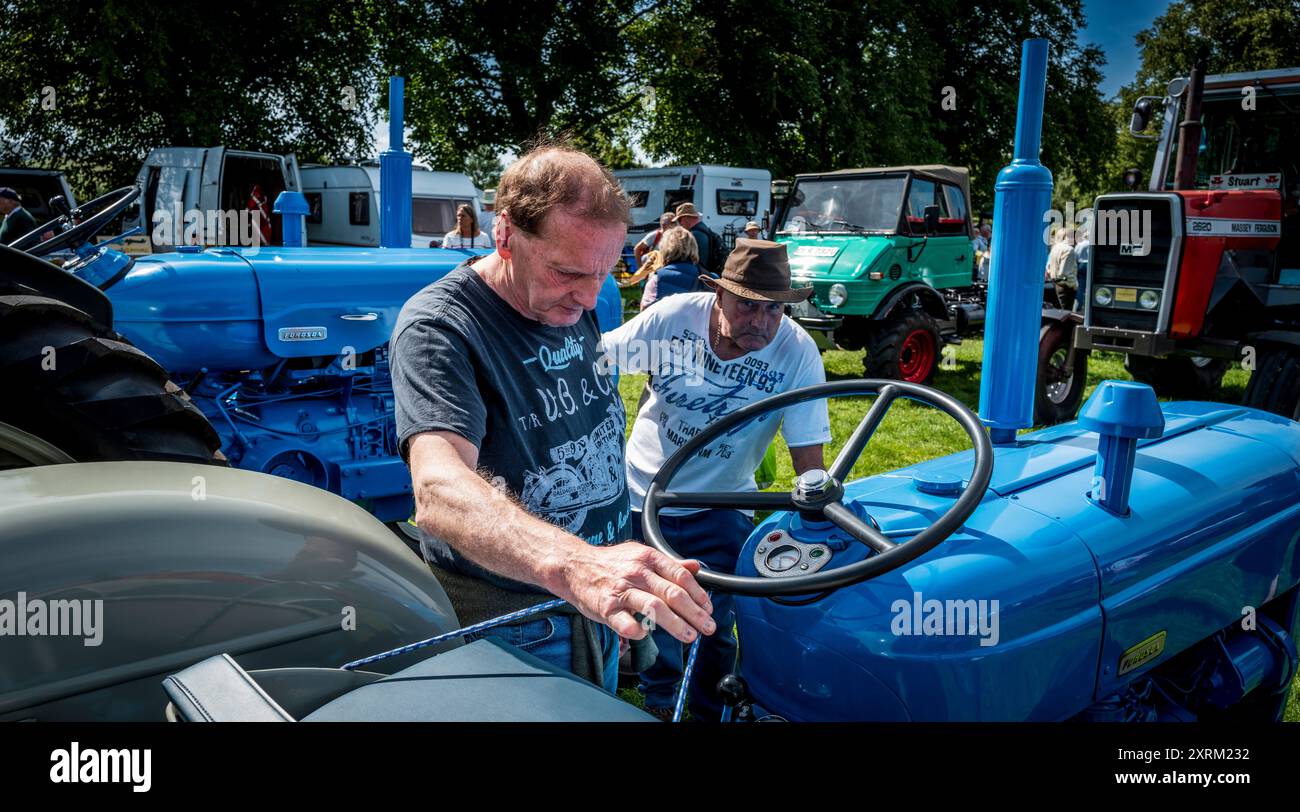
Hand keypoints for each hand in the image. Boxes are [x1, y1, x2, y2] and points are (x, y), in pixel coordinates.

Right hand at [555, 542, 714, 643]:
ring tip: (689, 636)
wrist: (575, 566)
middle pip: (673, 594)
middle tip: (707, 627)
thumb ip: (669, 564)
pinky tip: (647, 635)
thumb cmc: (611, 564)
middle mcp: (637, 572)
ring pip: (654, 608)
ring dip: (676, 625)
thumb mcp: (641, 555)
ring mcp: (621, 590)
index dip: (699, 595)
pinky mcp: (606, 607)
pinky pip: (626, 623)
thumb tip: (696, 567)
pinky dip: (639, 631)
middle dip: (695, 613)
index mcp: (648, 558)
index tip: (709, 609)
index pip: (681, 577)